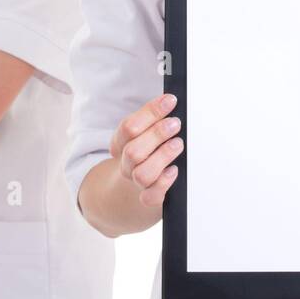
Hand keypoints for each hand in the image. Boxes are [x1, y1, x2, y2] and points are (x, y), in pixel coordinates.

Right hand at [112, 93, 182, 208]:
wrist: (134, 187)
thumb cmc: (147, 151)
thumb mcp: (143, 132)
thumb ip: (154, 119)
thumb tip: (172, 102)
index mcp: (121, 144)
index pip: (129, 127)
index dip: (150, 112)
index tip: (171, 101)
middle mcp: (127, 164)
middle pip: (132, 151)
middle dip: (156, 134)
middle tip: (176, 124)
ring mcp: (136, 182)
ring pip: (142, 174)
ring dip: (162, 157)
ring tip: (178, 144)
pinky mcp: (149, 197)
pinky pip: (151, 196)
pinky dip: (163, 183)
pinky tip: (174, 170)